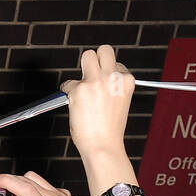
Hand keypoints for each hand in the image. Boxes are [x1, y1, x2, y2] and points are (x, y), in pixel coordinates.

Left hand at [61, 45, 134, 159]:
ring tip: (82, 86)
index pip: (116, 64)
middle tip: (90, 74)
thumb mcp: (119, 102)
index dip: (107, 73)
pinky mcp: (79, 89)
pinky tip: (74, 104)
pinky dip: (68, 92)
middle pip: (104, 50)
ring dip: (83, 68)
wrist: (103, 146)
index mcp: (127, 81)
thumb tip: (98, 77)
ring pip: (87, 56)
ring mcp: (95, 82)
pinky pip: (68, 83)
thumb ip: (111, 86)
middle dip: (96, 59)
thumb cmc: (109, 130)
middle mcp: (113, 77)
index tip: (103, 84)